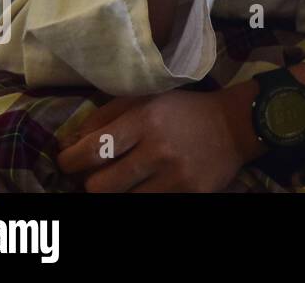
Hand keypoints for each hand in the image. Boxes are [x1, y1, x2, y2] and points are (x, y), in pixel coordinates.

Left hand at [56, 88, 252, 191]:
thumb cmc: (183, 110)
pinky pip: (150, 205)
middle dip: (92, 182)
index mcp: (145, 120)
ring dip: (118, 192)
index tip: (68, 162)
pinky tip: (149, 185)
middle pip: (100, 186)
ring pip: (121, 202)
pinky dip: (143, 196)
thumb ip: (105, 117)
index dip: (69, 161)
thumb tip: (69, 144)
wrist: (236, 124)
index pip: (91, 150)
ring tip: (126, 180)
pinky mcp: (191, 194)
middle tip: (98, 175)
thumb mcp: (145, 99)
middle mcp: (159, 150)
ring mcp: (176, 177)